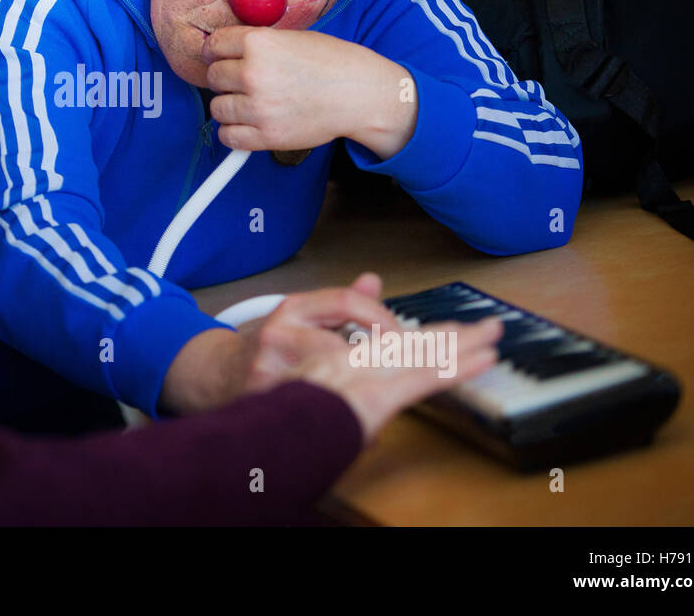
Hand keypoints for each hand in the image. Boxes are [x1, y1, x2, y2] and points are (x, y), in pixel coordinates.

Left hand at [201, 27, 417, 159]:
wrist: (360, 94)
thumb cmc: (333, 63)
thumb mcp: (292, 38)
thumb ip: (259, 44)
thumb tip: (228, 52)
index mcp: (259, 43)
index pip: (214, 46)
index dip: (214, 52)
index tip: (217, 58)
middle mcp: (253, 74)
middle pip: (213, 77)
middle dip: (223, 79)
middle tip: (240, 82)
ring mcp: (258, 107)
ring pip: (216, 108)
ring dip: (228, 106)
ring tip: (248, 103)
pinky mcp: (265, 136)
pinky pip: (227, 136)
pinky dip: (233, 132)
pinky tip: (246, 124)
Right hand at [247, 272, 500, 441]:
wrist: (211, 379)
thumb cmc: (262, 349)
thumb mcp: (297, 316)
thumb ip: (338, 304)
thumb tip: (373, 278)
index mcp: (295, 308)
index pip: (347, 302)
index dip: (381, 316)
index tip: (409, 333)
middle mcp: (286, 334)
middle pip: (366, 338)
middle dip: (432, 343)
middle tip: (482, 341)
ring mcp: (279, 370)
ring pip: (351, 375)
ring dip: (408, 378)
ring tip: (463, 367)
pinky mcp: (276, 402)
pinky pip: (329, 409)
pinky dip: (366, 412)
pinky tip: (399, 415)